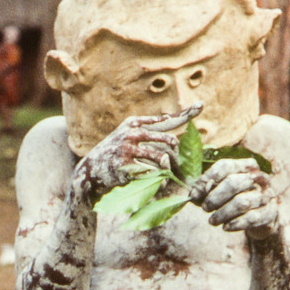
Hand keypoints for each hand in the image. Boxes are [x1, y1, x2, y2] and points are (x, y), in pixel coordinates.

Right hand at [73, 106, 200, 195]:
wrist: (89, 170)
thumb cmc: (112, 154)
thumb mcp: (125, 135)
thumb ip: (146, 130)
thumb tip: (171, 122)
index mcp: (134, 124)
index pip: (165, 120)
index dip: (185, 113)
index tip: (200, 106)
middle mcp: (132, 133)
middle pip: (168, 140)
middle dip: (176, 154)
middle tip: (175, 163)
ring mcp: (128, 150)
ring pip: (161, 159)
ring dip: (166, 169)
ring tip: (164, 174)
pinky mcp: (125, 167)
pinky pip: (151, 173)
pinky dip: (157, 180)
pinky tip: (155, 184)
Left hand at [187, 157, 280, 237]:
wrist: (258, 219)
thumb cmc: (233, 201)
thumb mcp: (217, 193)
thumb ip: (205, 191)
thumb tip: (193, 194)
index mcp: (246, 166)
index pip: (225, 166)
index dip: (207, 179)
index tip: (194, 194)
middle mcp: (259, 178)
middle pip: (234, 182)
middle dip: (215, 197)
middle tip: (205, 208)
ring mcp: (266, 195)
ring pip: (242, 202)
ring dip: (223, 213)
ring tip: (212, 221)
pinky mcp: (270, 212)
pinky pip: (252, 218)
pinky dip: (236, 223)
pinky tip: (226, 227)